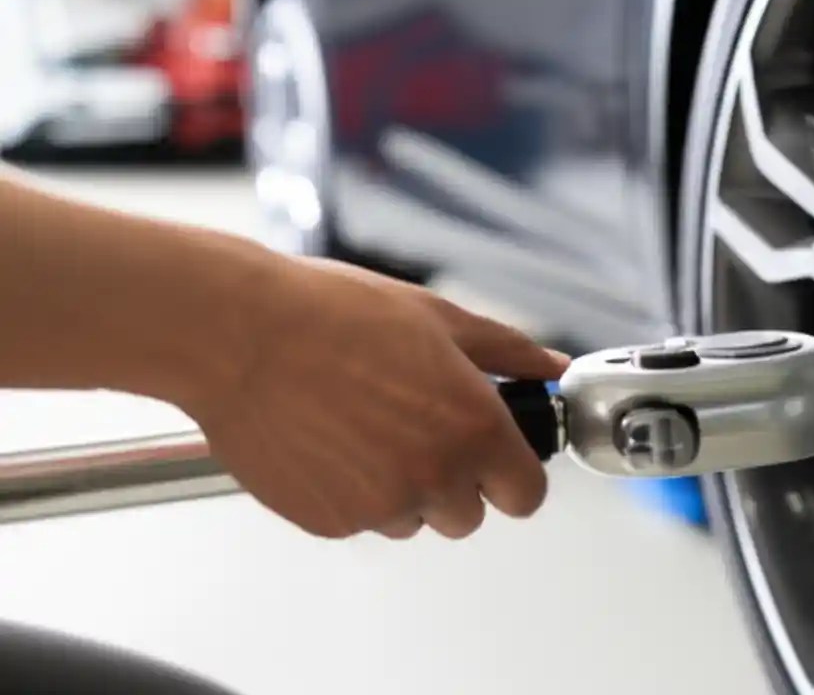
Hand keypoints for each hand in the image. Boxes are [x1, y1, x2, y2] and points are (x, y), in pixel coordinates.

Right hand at [187, 257, 568, 539]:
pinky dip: (352, 492)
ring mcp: (377, 505)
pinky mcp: (328, 522)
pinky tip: (330, 440)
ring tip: (365, 426)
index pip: (527, 495)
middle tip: (418, 428)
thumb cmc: (333, 315)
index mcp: (472, 428)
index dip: (515, 475)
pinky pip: (360, 520)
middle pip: (468, 515)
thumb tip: (552, 366)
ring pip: (413, 520)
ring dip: (403, 489)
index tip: (500, 459)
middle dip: (455, 481)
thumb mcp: (439, 317)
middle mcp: (432, 476)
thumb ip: (508, 352)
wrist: (238, 335)